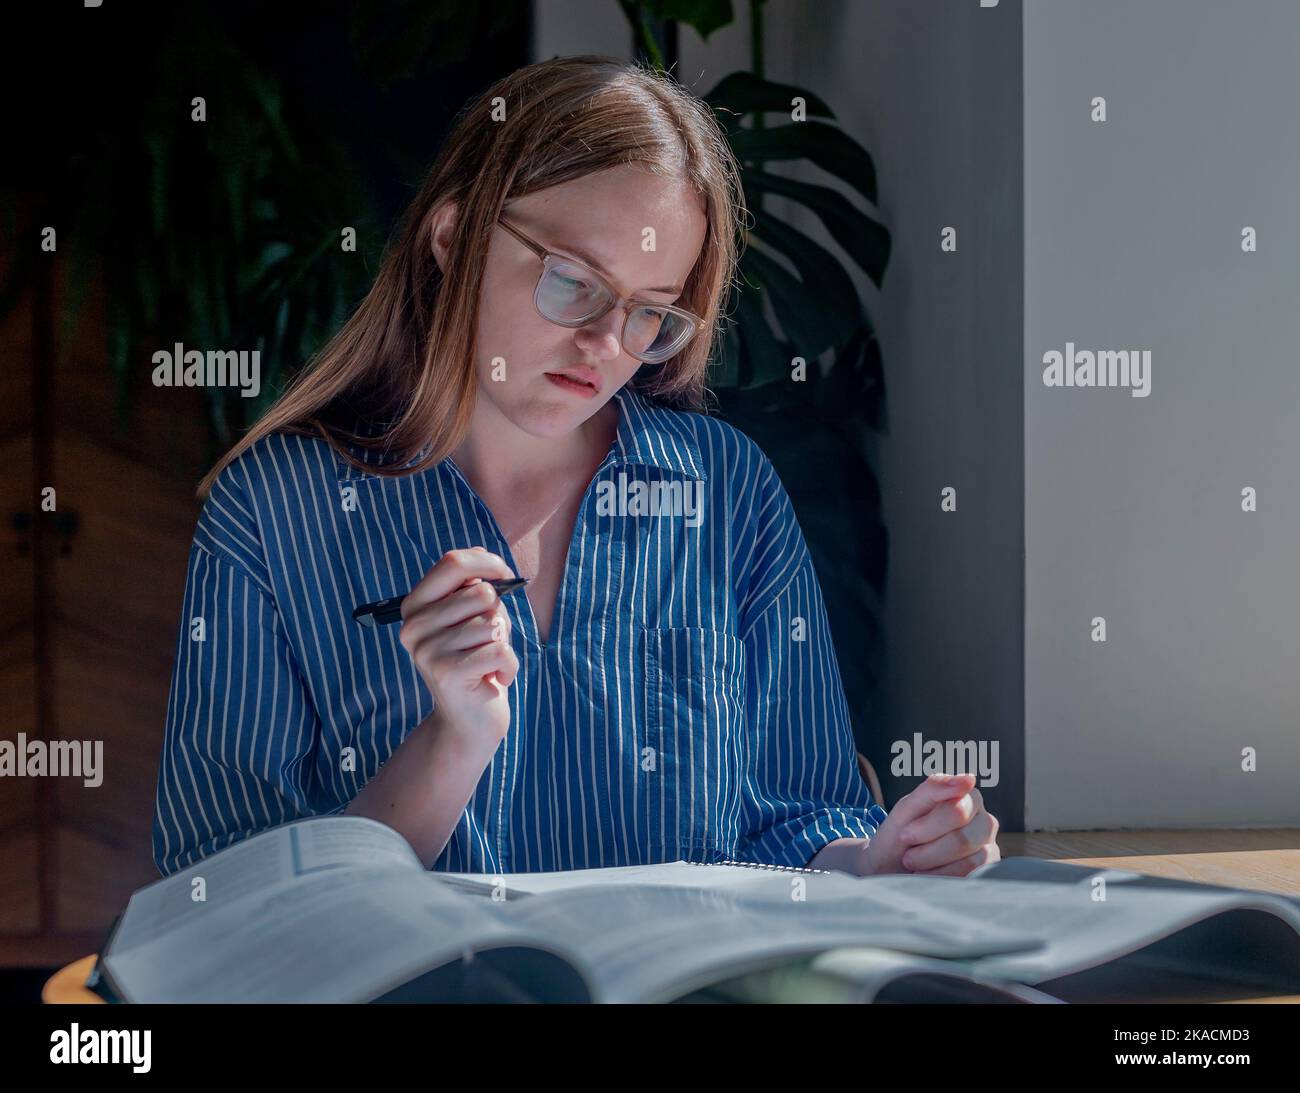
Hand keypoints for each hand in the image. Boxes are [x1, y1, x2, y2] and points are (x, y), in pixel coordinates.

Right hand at [397, 546, 519, 746]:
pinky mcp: (446, 673)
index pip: (452, 562)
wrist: (470, 721)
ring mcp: (427, 650)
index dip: (487, 562)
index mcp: (415, 606)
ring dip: (502, 644)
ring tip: (486, 662)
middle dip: (498, 616)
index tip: (505, 575)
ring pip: (492, 623)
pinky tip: (494, 680)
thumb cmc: (478, 660)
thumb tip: (489, 563)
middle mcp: (413, 627)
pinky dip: (509, 667)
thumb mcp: (475, 617)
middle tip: (486, 644)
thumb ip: (477, 588)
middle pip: (480, 593)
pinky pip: (500, 650)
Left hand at [860, 773, 1000, 876]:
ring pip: (969, 862)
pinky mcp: (987, 874)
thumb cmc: (900, 835)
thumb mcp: (907, 808)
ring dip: (933, 866)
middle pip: (963, 839)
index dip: (926, 827)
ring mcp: (988, 848)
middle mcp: (984, 821)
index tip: (904, 835)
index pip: (957, 812)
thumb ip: (935, 788)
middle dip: (928, 851)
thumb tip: (970, 778)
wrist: (891, 868)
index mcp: (967, 797)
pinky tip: (929, 875)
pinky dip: (942, 879)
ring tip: (916, 864)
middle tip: (908, 855)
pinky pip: (970, 880)